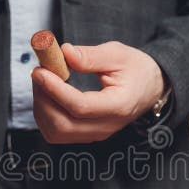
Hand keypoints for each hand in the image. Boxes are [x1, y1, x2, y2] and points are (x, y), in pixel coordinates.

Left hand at [31, 41, 164, 143]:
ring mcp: (96, 134)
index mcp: (119, 105)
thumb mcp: (118, 54)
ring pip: (56, 132)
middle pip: (63, 124)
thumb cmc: (135, 70)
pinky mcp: (87, 135)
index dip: (55, 89)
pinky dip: (45, 116)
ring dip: (42, 107)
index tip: (41, 71)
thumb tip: (64, 53)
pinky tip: (48, 95)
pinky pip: (57, 133)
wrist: (149, 88)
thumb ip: (90, 56)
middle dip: (44, 98)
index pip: (80, 106)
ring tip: (43, 81)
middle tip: (39, 72)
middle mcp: (107, 126)